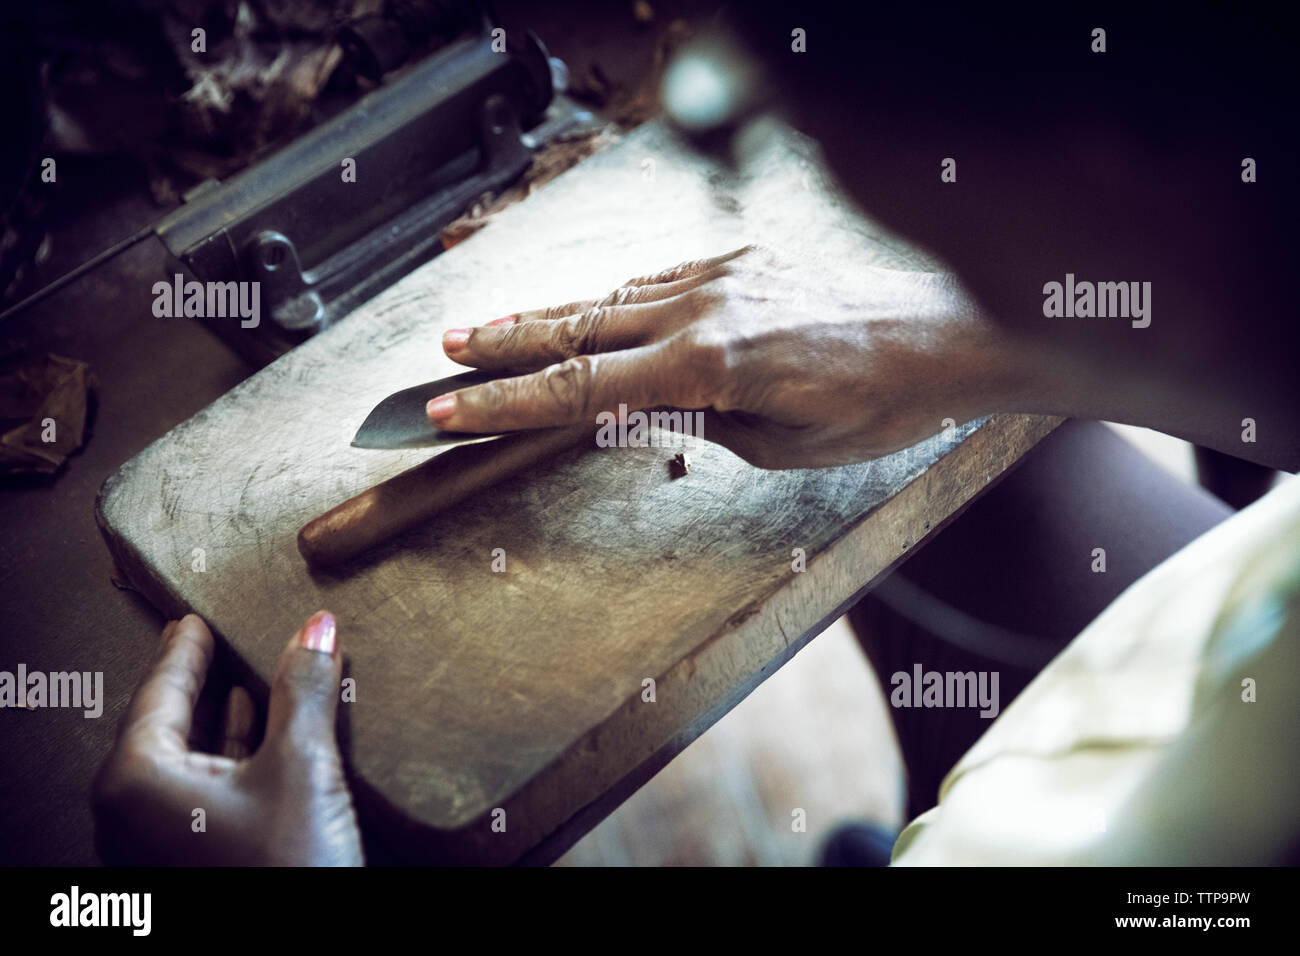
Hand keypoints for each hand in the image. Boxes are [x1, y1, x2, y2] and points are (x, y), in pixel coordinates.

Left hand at [92, 612, 363, 865]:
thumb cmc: (287, 872)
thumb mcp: (302, 767)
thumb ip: (303, 690)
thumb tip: (315, 626)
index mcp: (136, 781)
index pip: (158, 693)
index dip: (183, 651)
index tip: (193, 620)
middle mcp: (132, 816)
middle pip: (166, 728)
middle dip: (201, 684)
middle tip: (219, 642)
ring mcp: (157, 849)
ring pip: (187, 764)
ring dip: (224, 722)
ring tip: (250, 681)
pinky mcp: (191, 867)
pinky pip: (202, 797)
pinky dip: (232, 762)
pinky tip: (262, 743)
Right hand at [425, 246, 1023, 467]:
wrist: (948, 336)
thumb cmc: (880, 402)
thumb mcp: (781, 446)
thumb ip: (700, 422)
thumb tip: (644, 413)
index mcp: (707, 366)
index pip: (581, 388)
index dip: (508, 403)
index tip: (453, 410)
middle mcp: (702, 309)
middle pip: (576, 328)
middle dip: (502, 343)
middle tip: (446, 353)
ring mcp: (719, 276)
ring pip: (608, 297)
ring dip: (544, 316)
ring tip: (492, 330)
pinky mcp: (739, 259)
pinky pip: (654, 279)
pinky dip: (607, 298)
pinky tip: (587, 310)